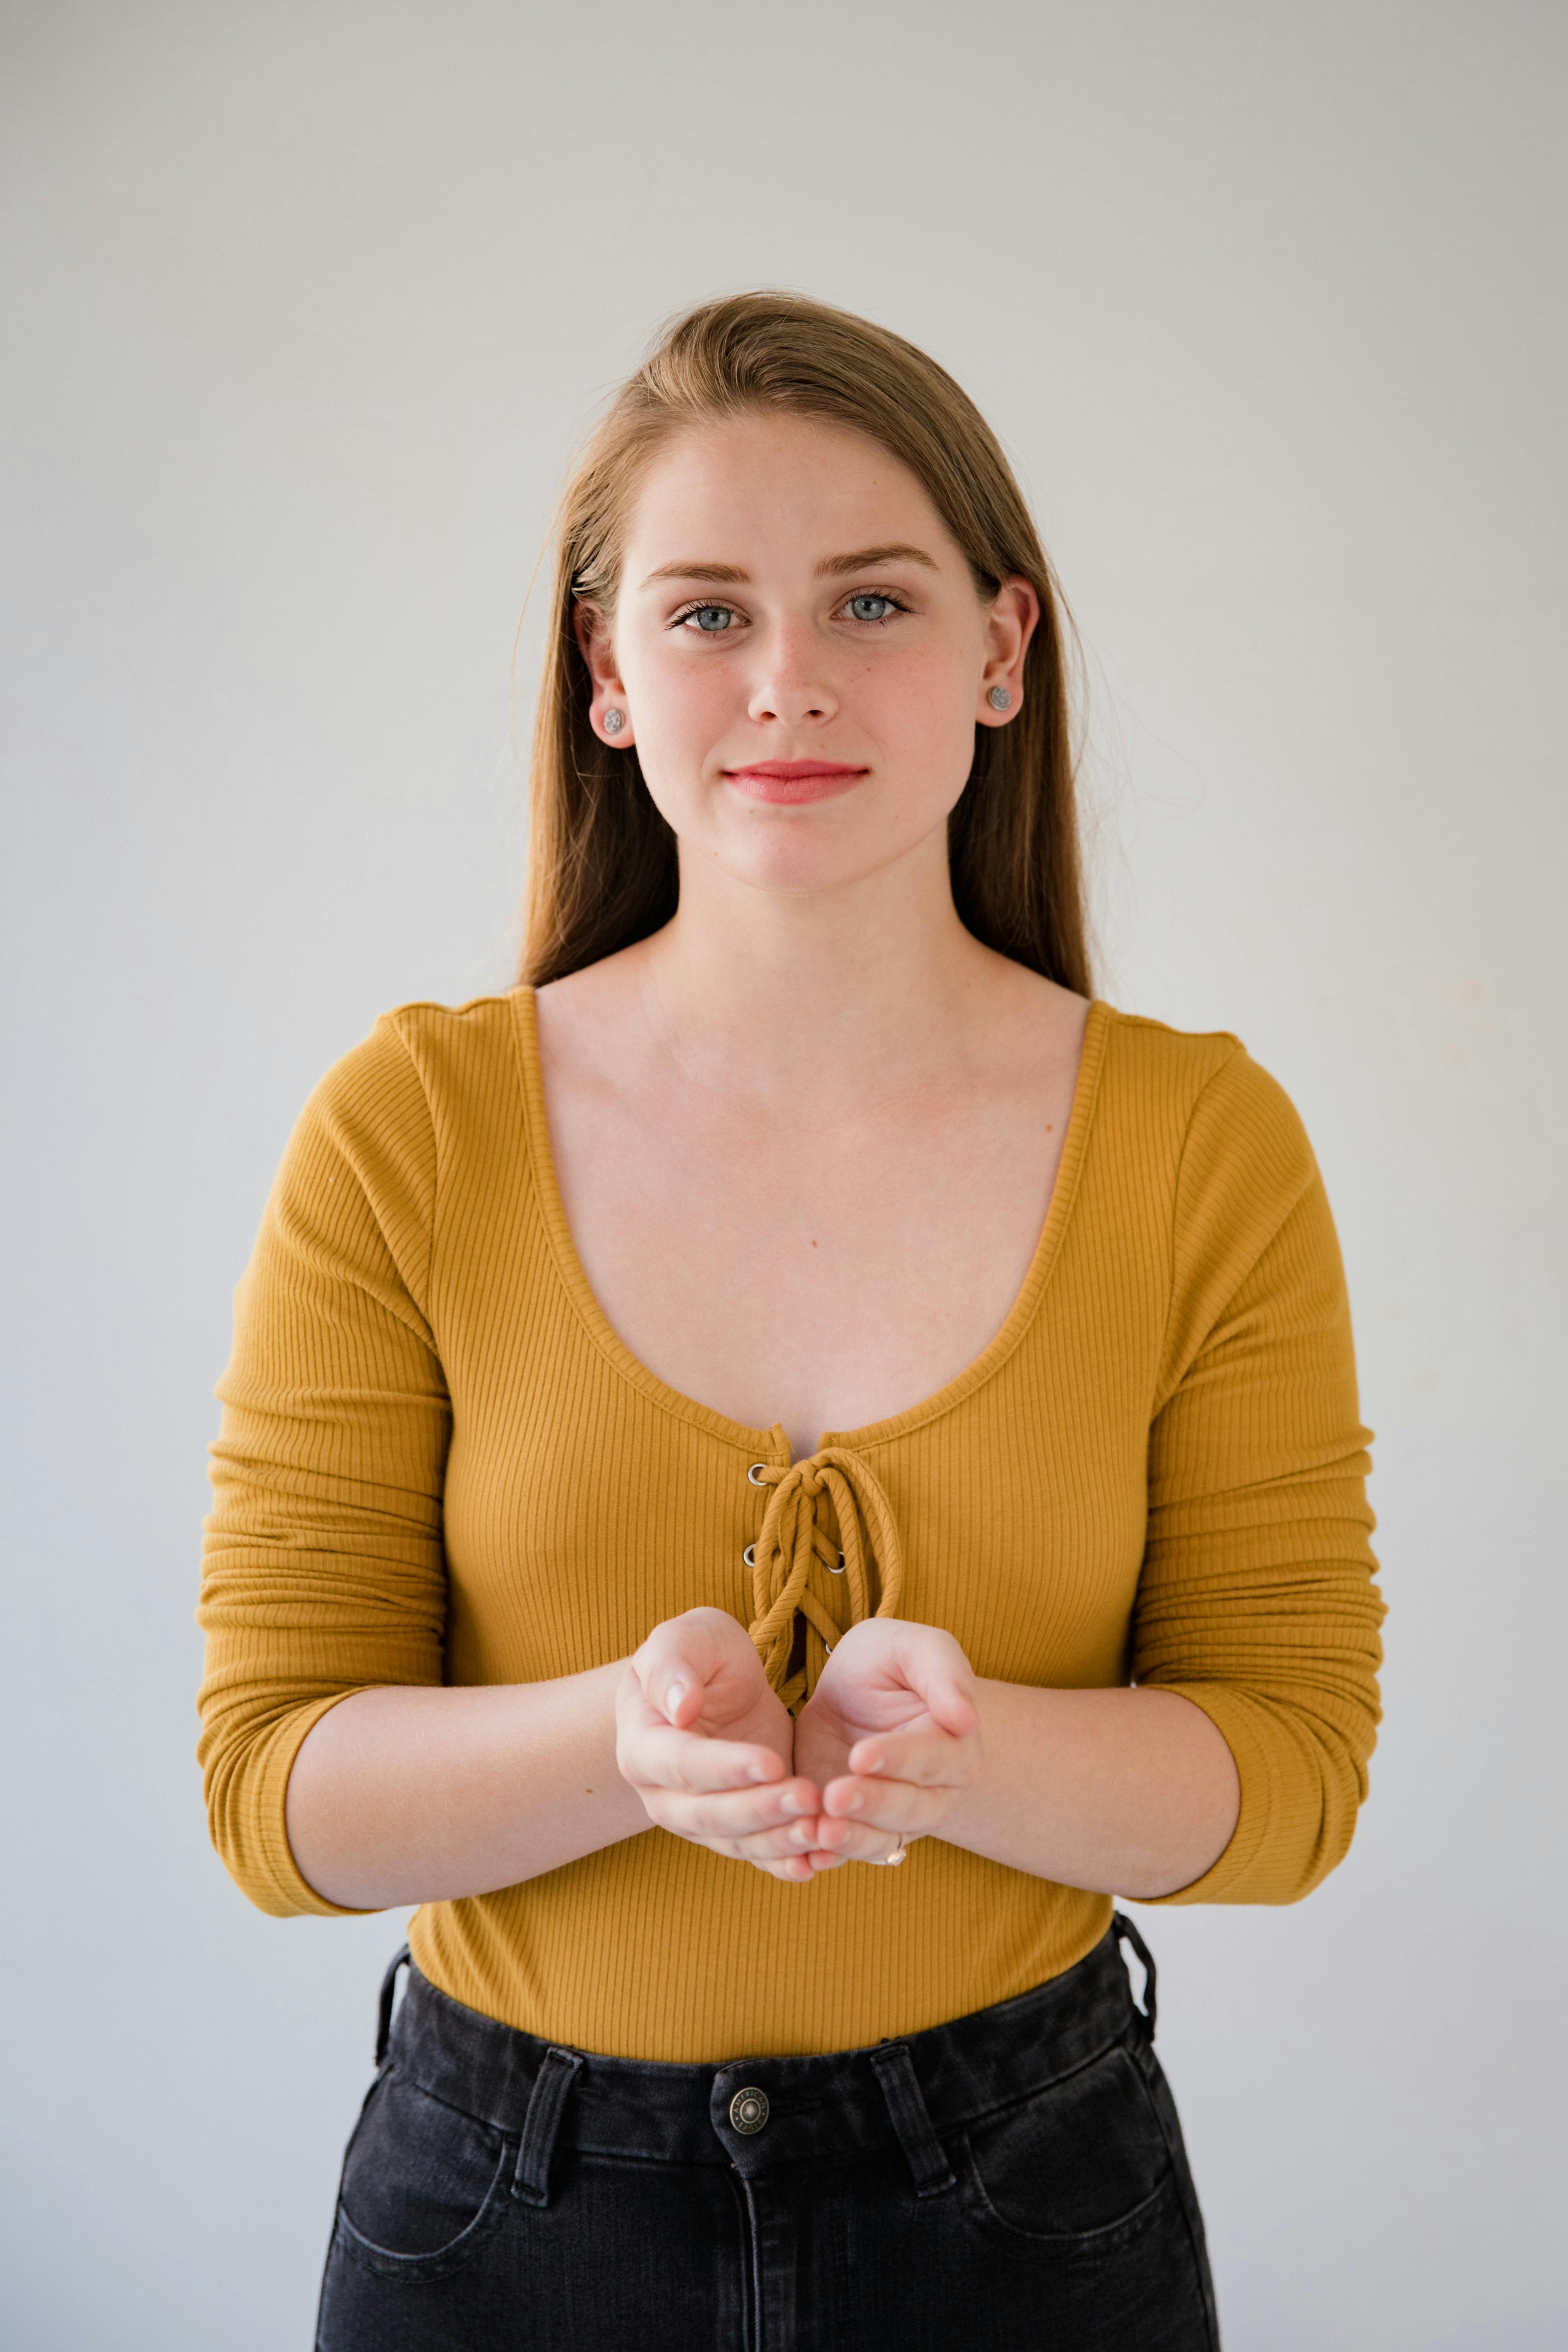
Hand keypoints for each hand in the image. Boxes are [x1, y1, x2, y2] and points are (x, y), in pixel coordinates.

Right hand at [615, 1608, 826, 1881]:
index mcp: (642, 1745)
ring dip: (778, 1841)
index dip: (725, 1768)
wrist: (713, 1683)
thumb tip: (679, 1708)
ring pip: (734, 1841)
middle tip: (808, 1797)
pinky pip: (755, 1855)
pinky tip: (817, 1862)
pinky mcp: (732, 1830)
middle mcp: (661, 1793)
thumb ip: (673, 1666)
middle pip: (707, 1814)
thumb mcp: (686, 1638)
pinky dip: (784, 1862)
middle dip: (759, 1810)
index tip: (771, 1763)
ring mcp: (695, 1819)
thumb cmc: (696, 1654)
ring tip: (822, 1830)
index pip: (681, 1765)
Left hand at [792, 1618, 981, 1871]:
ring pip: (883, 1840)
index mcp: (955, 1745)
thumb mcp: (912, 1648)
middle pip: (912, 1808)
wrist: (849, 1693)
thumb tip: (966, 1719)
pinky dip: (830, 1858)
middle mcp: (934, 1792)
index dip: (899, 1759)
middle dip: (872, 1804)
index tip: (862, 1755)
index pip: (933, 1758)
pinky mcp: (858, 1829)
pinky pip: (850, 1853)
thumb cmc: (888, 1663)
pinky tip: (806, 1855)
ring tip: (818, 1832)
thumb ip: (943, 1672)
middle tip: (834, 1795)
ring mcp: (896, 1818)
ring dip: (852, 1839)